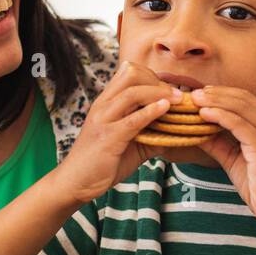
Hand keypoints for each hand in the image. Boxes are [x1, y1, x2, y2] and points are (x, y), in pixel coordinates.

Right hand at [54, 61, 181, 204]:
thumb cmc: (102, 162)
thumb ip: (151, 132)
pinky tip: (165, 109)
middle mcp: (103, 105)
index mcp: (106, 102)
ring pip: (132, 93)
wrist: (75, 183)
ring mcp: (103, 120)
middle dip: (158, 81)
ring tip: (178, 100)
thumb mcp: (129, 142)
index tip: (169, 89)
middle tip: (176, 95)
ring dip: (159, 93)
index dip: (152, 76)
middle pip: (132, 74)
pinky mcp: (108, 137)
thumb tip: (179, 130)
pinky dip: (151, 112)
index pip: (129, 72)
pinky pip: (132, 120)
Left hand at [190, 86, 255, 242]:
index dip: (222, 93)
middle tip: (192, 93)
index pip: (246, 99)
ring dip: (215, 101)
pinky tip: (204, 114)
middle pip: (243, 98)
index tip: (200, 94)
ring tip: (194, 99)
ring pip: (241, 107)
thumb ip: (219, 143)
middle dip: (215, 93)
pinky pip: (240, 124)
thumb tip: (195, 130)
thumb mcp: (235, 160)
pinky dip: (220, 116)